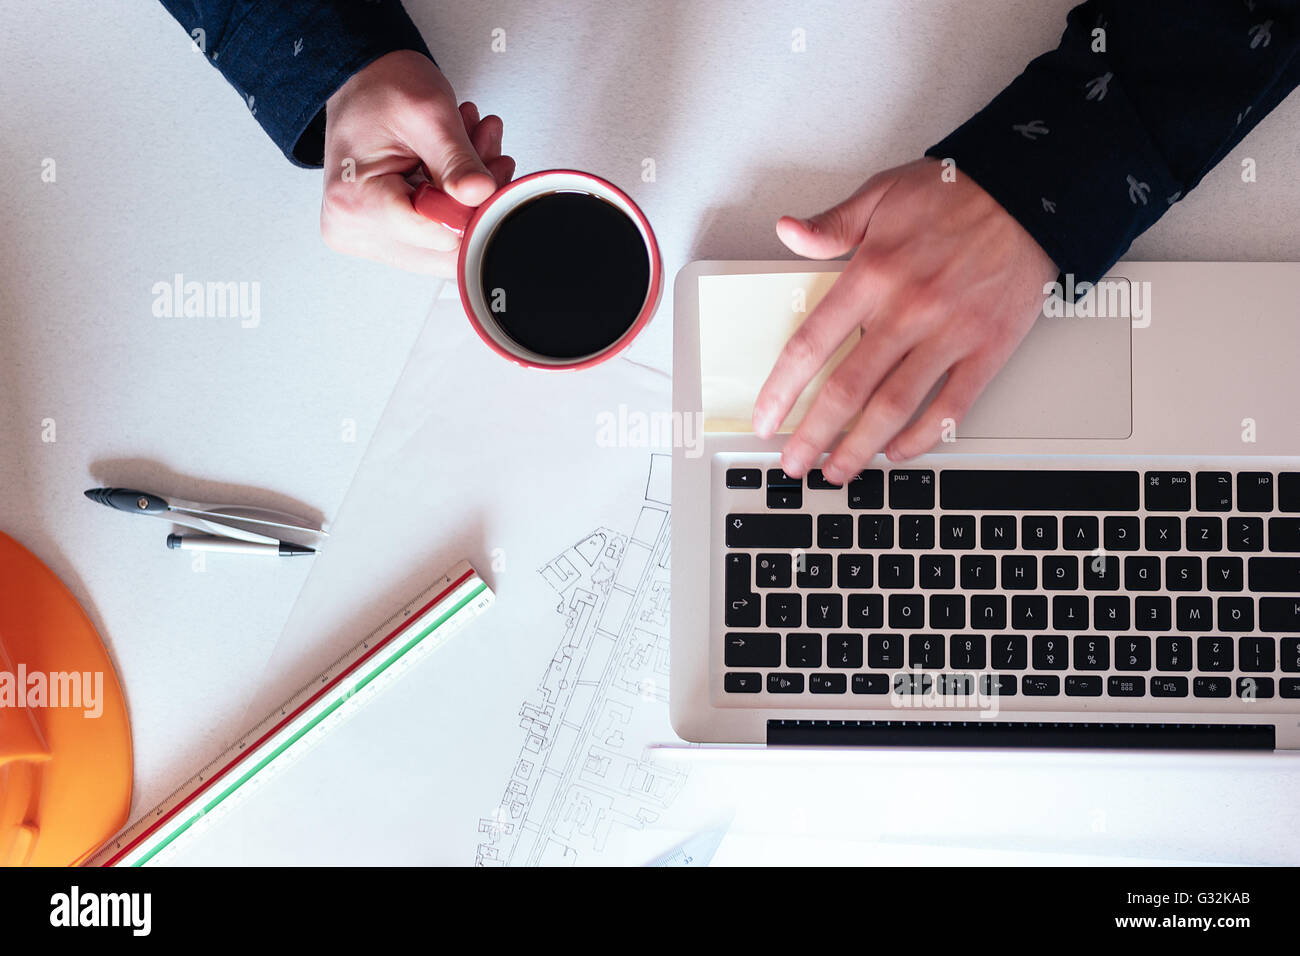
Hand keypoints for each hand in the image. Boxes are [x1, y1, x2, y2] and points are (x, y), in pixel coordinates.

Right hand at [321, 50, 515, 274]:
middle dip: (475, 205)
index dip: (473, 208)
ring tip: (472, 152)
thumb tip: (482, 194)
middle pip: (443, 251)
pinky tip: (457, 168)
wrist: (362, 79)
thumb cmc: (380, 87)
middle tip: (488, 159)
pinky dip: (454, 204)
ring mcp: (367, 236)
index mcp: (356, 203)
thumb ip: (459, 161)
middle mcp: (354, 228)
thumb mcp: (429, 114)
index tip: (488, 174)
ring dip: (467, 201)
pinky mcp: (382, 235)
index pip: (438, 237)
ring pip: (444, 244)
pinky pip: (434, 236)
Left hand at [753, 158, 1057, 484]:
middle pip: (847, 389)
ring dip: (860, 447)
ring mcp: (950, 333)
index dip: (782, 389)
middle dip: (814, 435)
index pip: (812, 344)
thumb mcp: (881, 194)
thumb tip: (786, 231)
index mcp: (873, 273)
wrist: (1032, 191)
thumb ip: (831, 224)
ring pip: (894, 406)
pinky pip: (951, 406)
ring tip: (838, 470)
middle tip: (794, 463)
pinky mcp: (988, 349)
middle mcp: (908, 309)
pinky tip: (896, 452)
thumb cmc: (956, 193)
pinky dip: (921, 437)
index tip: (766, 417)